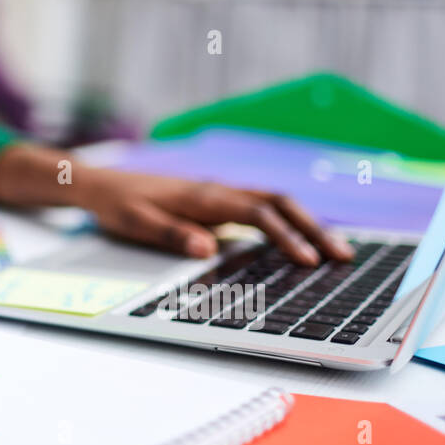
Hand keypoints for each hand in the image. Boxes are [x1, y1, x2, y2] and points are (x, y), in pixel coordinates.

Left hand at [81, 168, 353, 265]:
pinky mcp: (218, 202)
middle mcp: (218, 190)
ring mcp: (220, 194)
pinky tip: (301, 243)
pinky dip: (288, 222)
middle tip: (343, 256)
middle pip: (279, 202)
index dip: (286, 235)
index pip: (257, 213)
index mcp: (203, 196)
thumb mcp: (136, 224)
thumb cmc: (118, 206)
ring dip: (306, 223)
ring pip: (275, 203)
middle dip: (314, 227)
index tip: (308, 260)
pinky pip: (262, 208)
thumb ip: (170, 235)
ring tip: (335, 251)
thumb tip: (207, 249)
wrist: (101, 185)